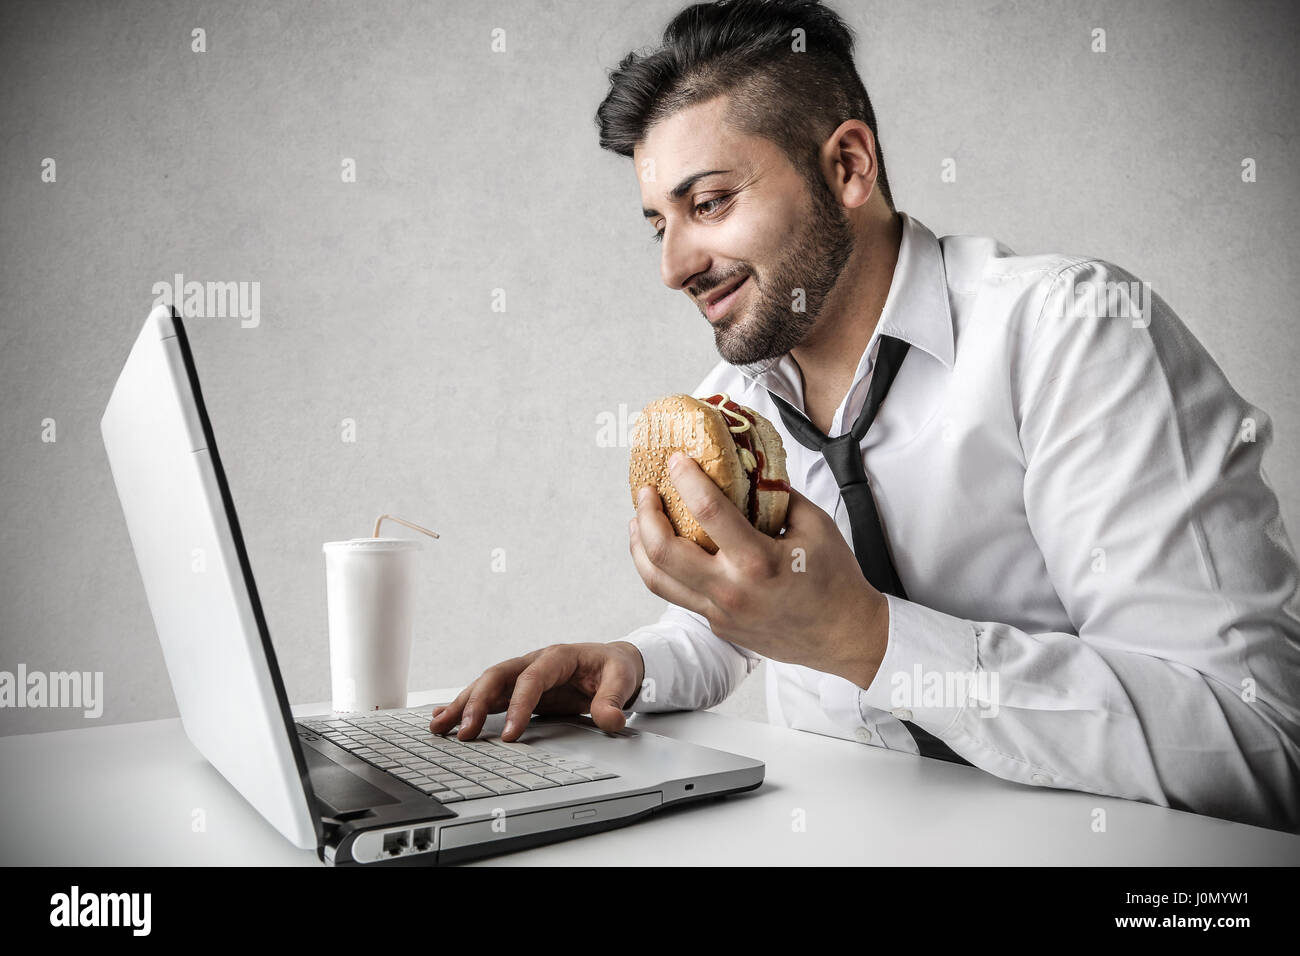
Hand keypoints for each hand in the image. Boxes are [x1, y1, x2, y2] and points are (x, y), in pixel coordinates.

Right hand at [427, 641, 644, 741]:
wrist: (612, 663)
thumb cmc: (615, 668)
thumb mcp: (622, 680)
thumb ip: (614, 699)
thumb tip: (612, 720)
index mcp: (558, 656)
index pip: (531, 679)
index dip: (519, 706)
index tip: (510, 735)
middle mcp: (534, 661)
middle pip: (497, 676)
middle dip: (477, 703)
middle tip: (464, 732)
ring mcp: (522, 674)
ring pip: (486, 685)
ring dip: (462, 705)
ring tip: (439, 726)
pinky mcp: (518, 689)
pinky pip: (488, 696)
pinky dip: (465, 706)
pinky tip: (444, 718)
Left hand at [629, 452, 888, 688]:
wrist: (844, 637)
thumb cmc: (834, 580)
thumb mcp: (815, 526)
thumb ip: (778, 496)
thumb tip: (747, 469)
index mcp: (758, 562)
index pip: (708, 512)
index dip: (686, 479)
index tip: (675, 460)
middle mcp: (732, 590)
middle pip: (663, 552)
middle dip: (646, 515)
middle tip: (646, 492)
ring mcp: (720, 613)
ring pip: (657, 580)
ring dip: (640, 545)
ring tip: (639, 520)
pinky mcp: (717, 625)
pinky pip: (678, 595)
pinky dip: (662, 568)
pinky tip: (664, 549)